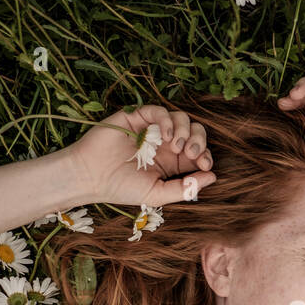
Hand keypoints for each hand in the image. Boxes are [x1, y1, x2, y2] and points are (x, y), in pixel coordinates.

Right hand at [63, 105, 215, 206]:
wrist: (91, 176)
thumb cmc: (121, 188)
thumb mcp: (157, 194)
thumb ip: (185, 188)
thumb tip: (213, 177)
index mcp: (172, 162)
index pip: (198, 152)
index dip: (206, 155)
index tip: (204, 165)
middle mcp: (164, 144)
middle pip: (194, 132)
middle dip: (200, 141)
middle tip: (191, 154)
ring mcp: (152, 129)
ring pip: (181, 118)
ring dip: (185, 131)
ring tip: (176, 146)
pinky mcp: (138, 117)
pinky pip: (160, 111)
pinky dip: (168, 120)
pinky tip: (167, 136)